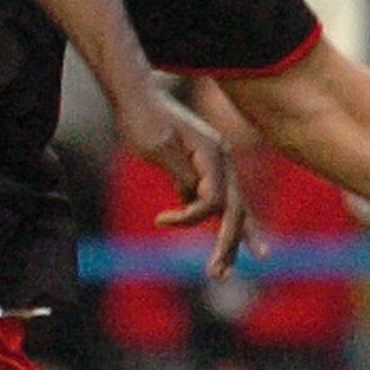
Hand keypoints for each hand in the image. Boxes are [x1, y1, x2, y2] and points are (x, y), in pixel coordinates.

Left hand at [115, 86, 257, 278]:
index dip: (188, 217)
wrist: (136, 94)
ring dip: (231, 241)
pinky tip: (228, 245)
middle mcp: (222, 158)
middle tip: (216, 275)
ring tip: (226, 270)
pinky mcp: (205, 166)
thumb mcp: (158, 147)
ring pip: (232, 208)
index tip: (159, 219)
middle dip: (227, 245)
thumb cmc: (142, 119)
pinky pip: (219, 200)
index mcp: (213, 153)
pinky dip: (222, 223)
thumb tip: (196, 200)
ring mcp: (217, 162)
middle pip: (233, 209)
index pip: (212, 201)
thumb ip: (182, 176)